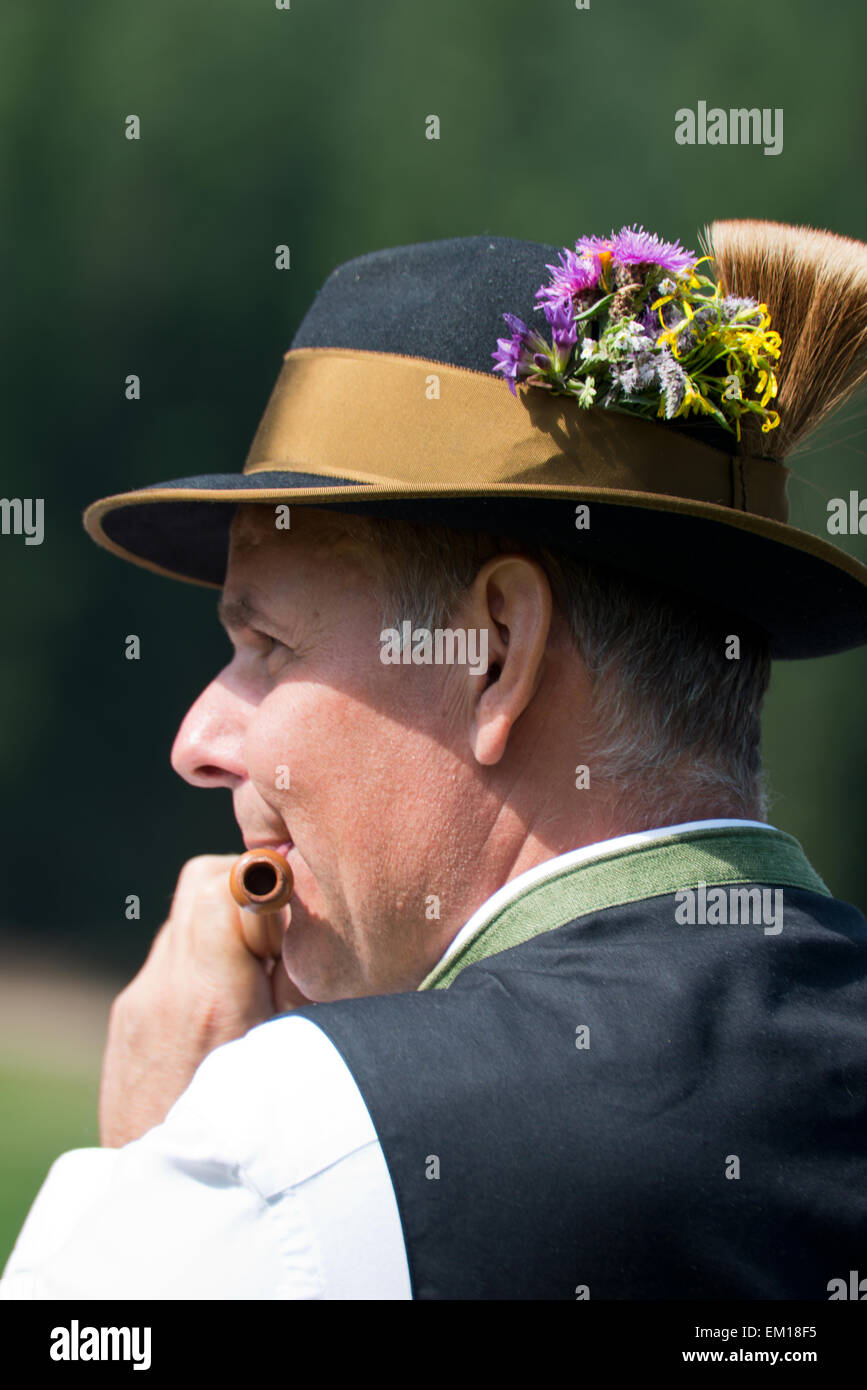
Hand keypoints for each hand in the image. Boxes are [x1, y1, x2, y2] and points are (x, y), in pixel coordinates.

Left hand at [99, 854, 306, 1146]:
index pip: (224, 882)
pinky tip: (226, 1012)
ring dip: (223, 931)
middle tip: (278, 943)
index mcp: (213, 996)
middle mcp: (164, 990)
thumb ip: (304, 978)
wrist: (174, 1202)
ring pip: (183, 922)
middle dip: (244, 895)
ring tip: (255, 983)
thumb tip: (311, 912)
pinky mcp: (127, 1018)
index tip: (289, 917)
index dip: (263, 883)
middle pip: (199, 884)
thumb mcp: (302, 1049)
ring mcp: (138, 1003)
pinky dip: (201, 966)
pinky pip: (168, 962)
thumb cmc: (259, 1128)